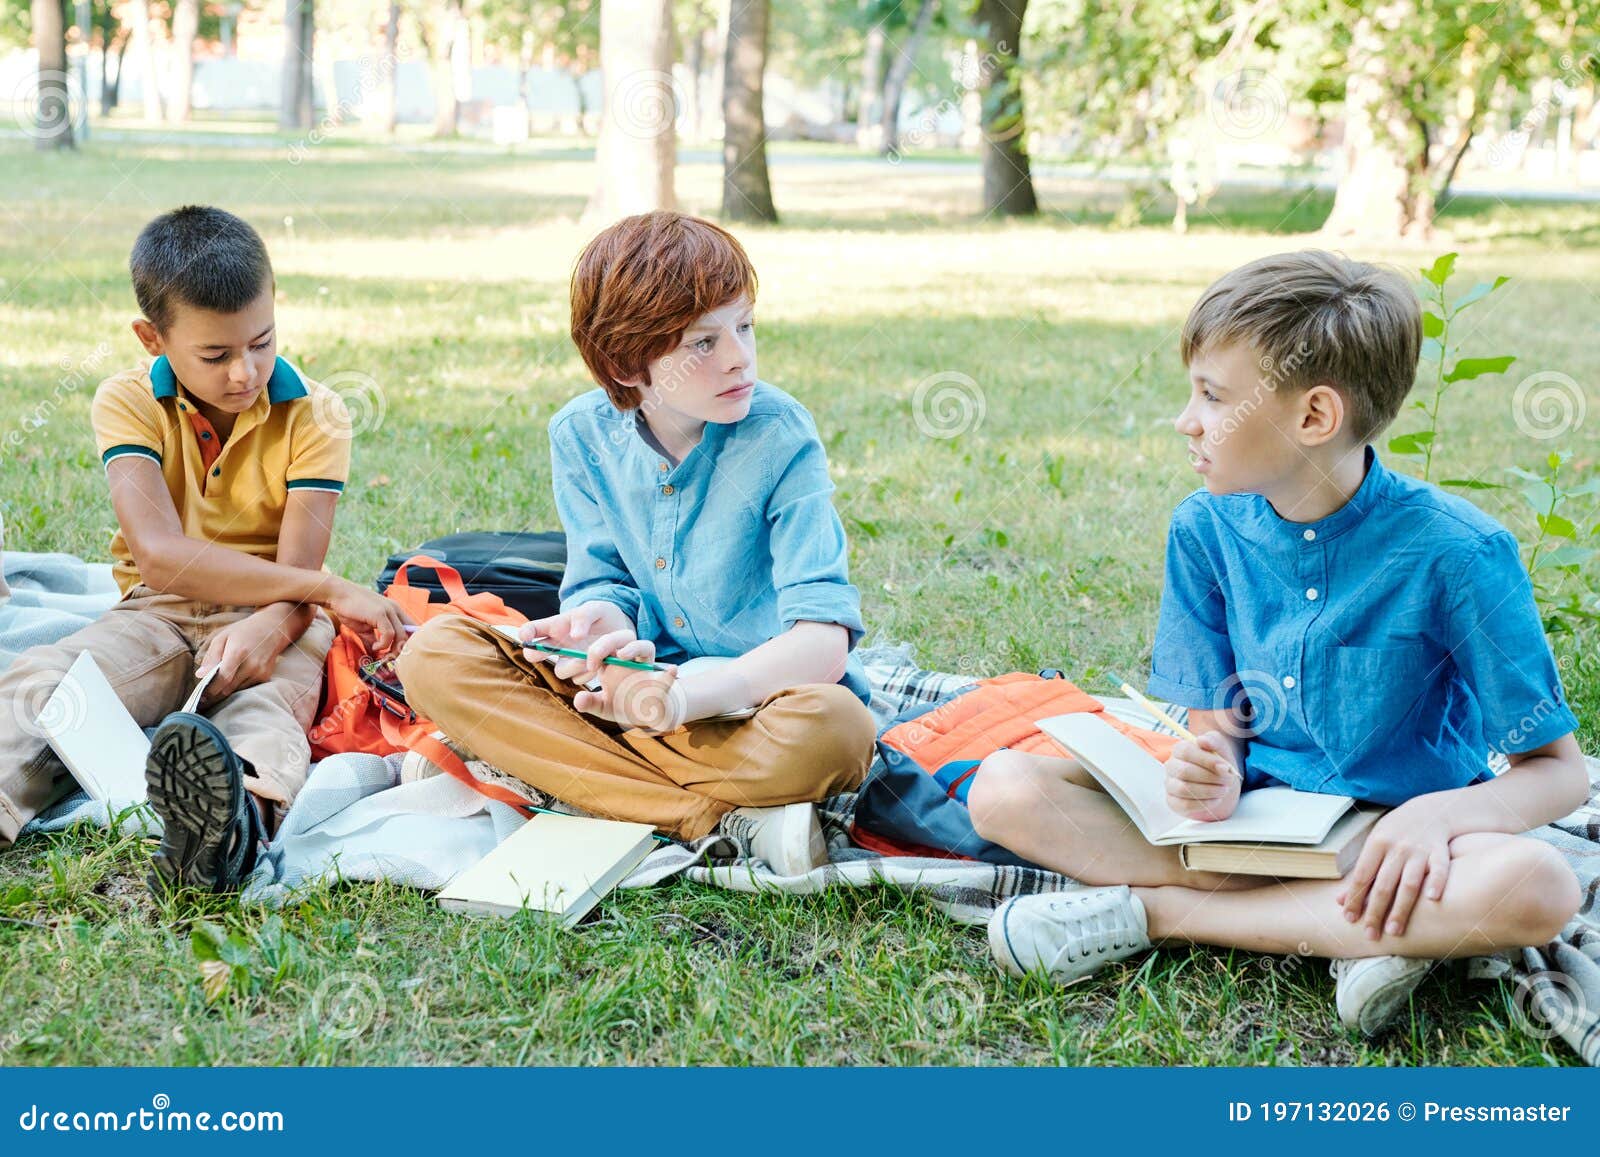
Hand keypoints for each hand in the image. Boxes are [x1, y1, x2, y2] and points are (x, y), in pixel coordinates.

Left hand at [196, 609, 297, 701]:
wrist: (273, 628)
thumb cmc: (244, 631)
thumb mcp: (223, 637)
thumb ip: (211, 657)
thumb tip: (200, 675)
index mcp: (238, 653)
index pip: (223, 678)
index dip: (211, 690)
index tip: (201, 696)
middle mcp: (251, 665)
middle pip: (229, 688)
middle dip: (216, 692)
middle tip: (206, 694)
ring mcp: (260, 672)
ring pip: (237, 690)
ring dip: (227, 689)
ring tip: (220, 684)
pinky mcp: (266, 676)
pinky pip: (247, 687)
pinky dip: (238, 686)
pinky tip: (235, 678)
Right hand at [322, 578, 411, 656]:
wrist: (337, 594)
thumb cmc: (350, 609)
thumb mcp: (365, 627)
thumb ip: (373, 639)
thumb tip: (377, 654)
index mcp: (395, 611)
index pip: (412, 629)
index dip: (408, 644)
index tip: (398, 655)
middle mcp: (395, 609)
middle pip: (410, 635)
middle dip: (402, 651)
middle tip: (390, 660)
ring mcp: (389, 610)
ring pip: (401, 636)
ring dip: (393, 651)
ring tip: (382, 655)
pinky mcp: (380, 613)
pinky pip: (389, 634)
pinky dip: (383, 645)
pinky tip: (375, 647)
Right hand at [522, 601, 636, 681]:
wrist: (619, 630)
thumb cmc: (601, 616)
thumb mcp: (595, 609)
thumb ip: (583, 618)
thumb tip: (575, 636)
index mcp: (555, 626)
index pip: (532, 629)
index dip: (525, 633)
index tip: (525, 636)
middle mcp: (557, 645)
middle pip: (534, 655)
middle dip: (535, 654)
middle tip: (542, 652)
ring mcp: (568, 660)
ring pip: (560, 671)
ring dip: (573, 665)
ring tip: (589, 656)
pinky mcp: (581, 673)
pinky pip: (579, 679)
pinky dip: (588, 673)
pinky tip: (600, 663)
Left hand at [570, 638, 684, 733]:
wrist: (646, 716)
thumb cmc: (622, 705)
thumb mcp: (602, 706)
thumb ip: (590, 702)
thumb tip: (578, 700)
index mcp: (612, 663)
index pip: (602, 646)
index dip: (594, 651)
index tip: (588, 665)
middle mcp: (630, 661)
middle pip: (621, 639)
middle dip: (607, 643)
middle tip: (595, 657)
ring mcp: (646, 669)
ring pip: (645, 647)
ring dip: (634, 647)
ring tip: (622, 655)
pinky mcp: (661, 683)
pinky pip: (666, 676)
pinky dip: (668, 675)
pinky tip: (671, 671)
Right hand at [1164, 730, 1241, 821]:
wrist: (1221, 783)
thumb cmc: (1218, 764)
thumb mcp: (1221, 748)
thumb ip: (1214, 741)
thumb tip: (1202, 740)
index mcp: (1180, 749)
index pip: (1186, 751)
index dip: (1206, 760)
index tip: (1225, 767)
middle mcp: (1171, 766)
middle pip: (1184, 771)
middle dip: (1210, 777)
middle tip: (1228, 780)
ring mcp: (1170, 785)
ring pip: (1184, 789)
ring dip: (1209, 791)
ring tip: (1224, 790)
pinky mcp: (1173, 801)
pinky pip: (1185, 804)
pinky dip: (1205, 803)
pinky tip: (1216, 799)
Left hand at [1335, 798, 1452, 939]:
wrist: (1430, 811)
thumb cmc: (1396, 833)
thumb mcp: (1375, 845)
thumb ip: (1361, 874)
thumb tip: (1339, 901)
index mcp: (1376, 844)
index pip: (1362, 877)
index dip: (1355, 899)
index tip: (1349, 920)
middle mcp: (1397, 848)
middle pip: (1384, 885)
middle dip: (1376, 911)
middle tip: (1371, 935)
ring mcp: (1419, 850)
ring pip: (1409, 883)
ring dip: (1401, 908)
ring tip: (1394, 931)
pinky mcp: (1440, 852)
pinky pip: (1440, 869)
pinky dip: (1437, 882)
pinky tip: (1432, 899)